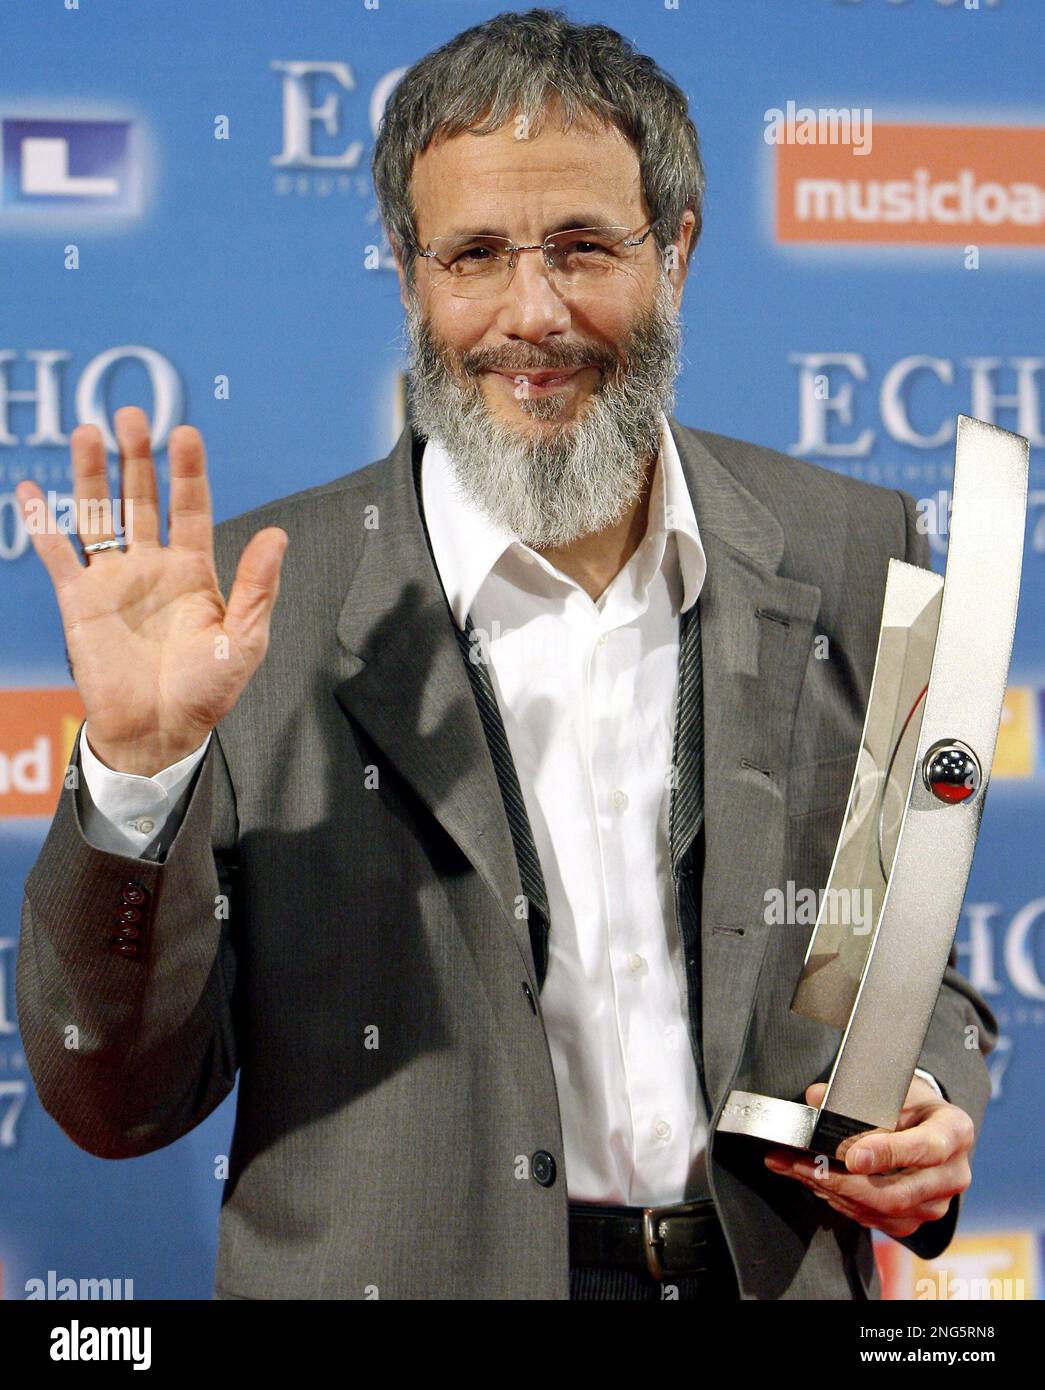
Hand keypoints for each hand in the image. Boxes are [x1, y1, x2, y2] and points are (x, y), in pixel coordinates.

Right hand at [16, 406, 287, 775]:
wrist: (160, 731)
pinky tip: (30, 490)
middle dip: (137, 458)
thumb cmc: (207, 691)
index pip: (191, 508)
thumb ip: (258, 587)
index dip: (188, 472)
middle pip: (142, 499)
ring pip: (98, 514)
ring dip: (91, 475)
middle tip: (131, 415)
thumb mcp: (245, 640)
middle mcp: (152, 567)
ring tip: (88, 432)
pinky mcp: (79, 601)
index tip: (185, 433)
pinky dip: (42, 524)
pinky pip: (58, 554)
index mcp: (195, 572)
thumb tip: (277, 535)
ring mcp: (114, 580)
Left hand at [763, 1077, 974, 1238]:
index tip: (852, 1157)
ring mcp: (937, 1203)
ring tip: (797, 1169)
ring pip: (883, 1210)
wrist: (929, 1126)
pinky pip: (876, 1221)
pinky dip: (841, 1203)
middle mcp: (953, 1174)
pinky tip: (815, 1182)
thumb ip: (855, 1092)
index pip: (927, 1148)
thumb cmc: (911, 1103)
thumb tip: (815, 1096)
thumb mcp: (892, 1087)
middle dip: (844, 1181)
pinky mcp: (916, 1220)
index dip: (889, 1154)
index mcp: (954, 1132)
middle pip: (899, 1192)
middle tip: (804, 1164)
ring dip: (833, 1192)